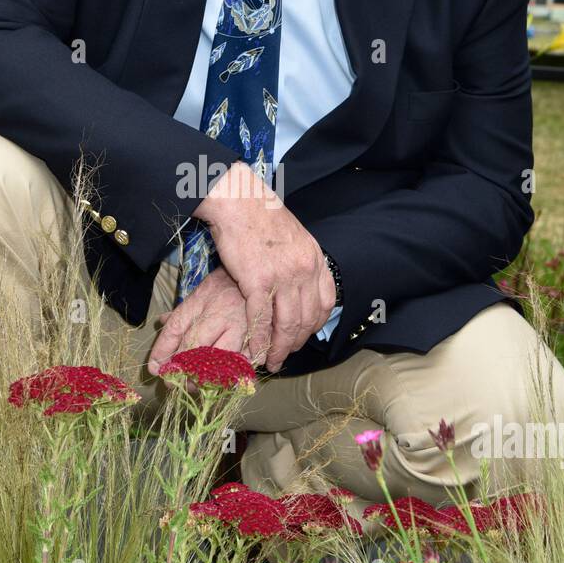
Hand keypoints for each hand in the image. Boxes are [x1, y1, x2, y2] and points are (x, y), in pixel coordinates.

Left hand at [147, 265, 263, 374]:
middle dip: (182, 368)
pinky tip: (222, 380)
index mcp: (200, 301)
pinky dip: (232, 373)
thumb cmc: (225, 286)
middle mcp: (218, 312)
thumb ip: (182, 312)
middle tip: (175, 383)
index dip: (163, 350)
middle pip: (194, 345)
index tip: (156, 368)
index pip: (175, 328)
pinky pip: (243, 360)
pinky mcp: (258, 335)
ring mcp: (240, 325)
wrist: (259, 272)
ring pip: (219, 357)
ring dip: (206, 376)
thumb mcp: (200, 293)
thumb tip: (161, 323)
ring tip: (197, 386)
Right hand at [192, 161, 335, 372]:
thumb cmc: (259, 215)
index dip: (316, 324)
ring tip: (272, 362)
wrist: (238, 200)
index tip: (305, 336)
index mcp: (315, 258)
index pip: (326, 301)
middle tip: (286, 356)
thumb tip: (299, 281)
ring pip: (287, 324)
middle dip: (297, 343)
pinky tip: (255, 351)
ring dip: (280, 348)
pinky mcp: (258, 281)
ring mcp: (283, 276)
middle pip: (308, 318)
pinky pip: (262, 319)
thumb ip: (300, 260)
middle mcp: (305, 269)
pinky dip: (258, 339)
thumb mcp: (293, 236)